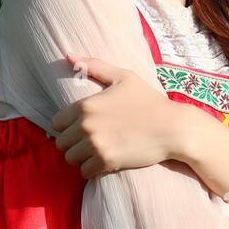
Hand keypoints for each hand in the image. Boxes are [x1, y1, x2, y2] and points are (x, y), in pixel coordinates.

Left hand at [52, 54, 199, 177]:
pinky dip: (91, 169)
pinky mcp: (106, 161)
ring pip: (70, 158)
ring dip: (80, 157)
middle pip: (61, 143)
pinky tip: (102, 162)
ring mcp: (95, 145)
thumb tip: (68, 56)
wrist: (173, 128)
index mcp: (86, 105)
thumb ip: (94, 66)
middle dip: (73, 143)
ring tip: (94, 153)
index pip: (56, 123)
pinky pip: (84, 171)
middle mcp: (86, 126)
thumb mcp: (123, 77)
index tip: (80, 128)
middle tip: (88, 142)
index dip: (67, 126)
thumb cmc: (150, 100)